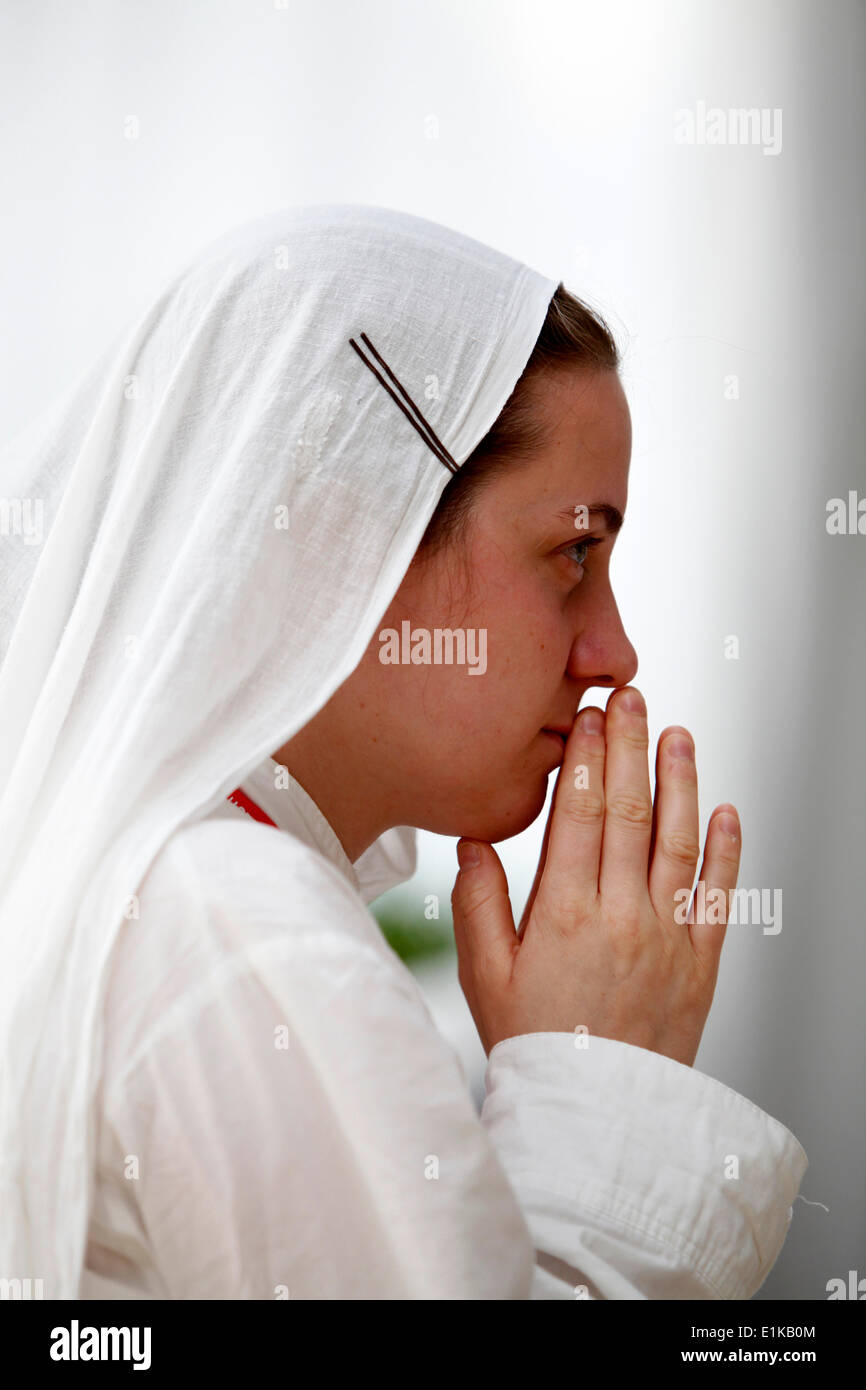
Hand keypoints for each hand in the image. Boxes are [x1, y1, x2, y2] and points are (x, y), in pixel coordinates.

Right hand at [450, 686, 740, 1065]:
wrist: (595, 1119)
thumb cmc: (535, 1045)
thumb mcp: (484, 976)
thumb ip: (477, 903)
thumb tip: (474, 839)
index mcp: (563, 915)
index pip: (578, 815)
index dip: (585, 758)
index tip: (588, 718)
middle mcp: (621, 917)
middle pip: (628, 812)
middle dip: (630, 747)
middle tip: (631, 698)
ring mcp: (667, 938)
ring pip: (678, 842)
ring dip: (680, 781)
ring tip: (678, 734)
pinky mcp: (701, 963)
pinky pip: (719, 896)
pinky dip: (727, 851)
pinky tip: (727, 811)